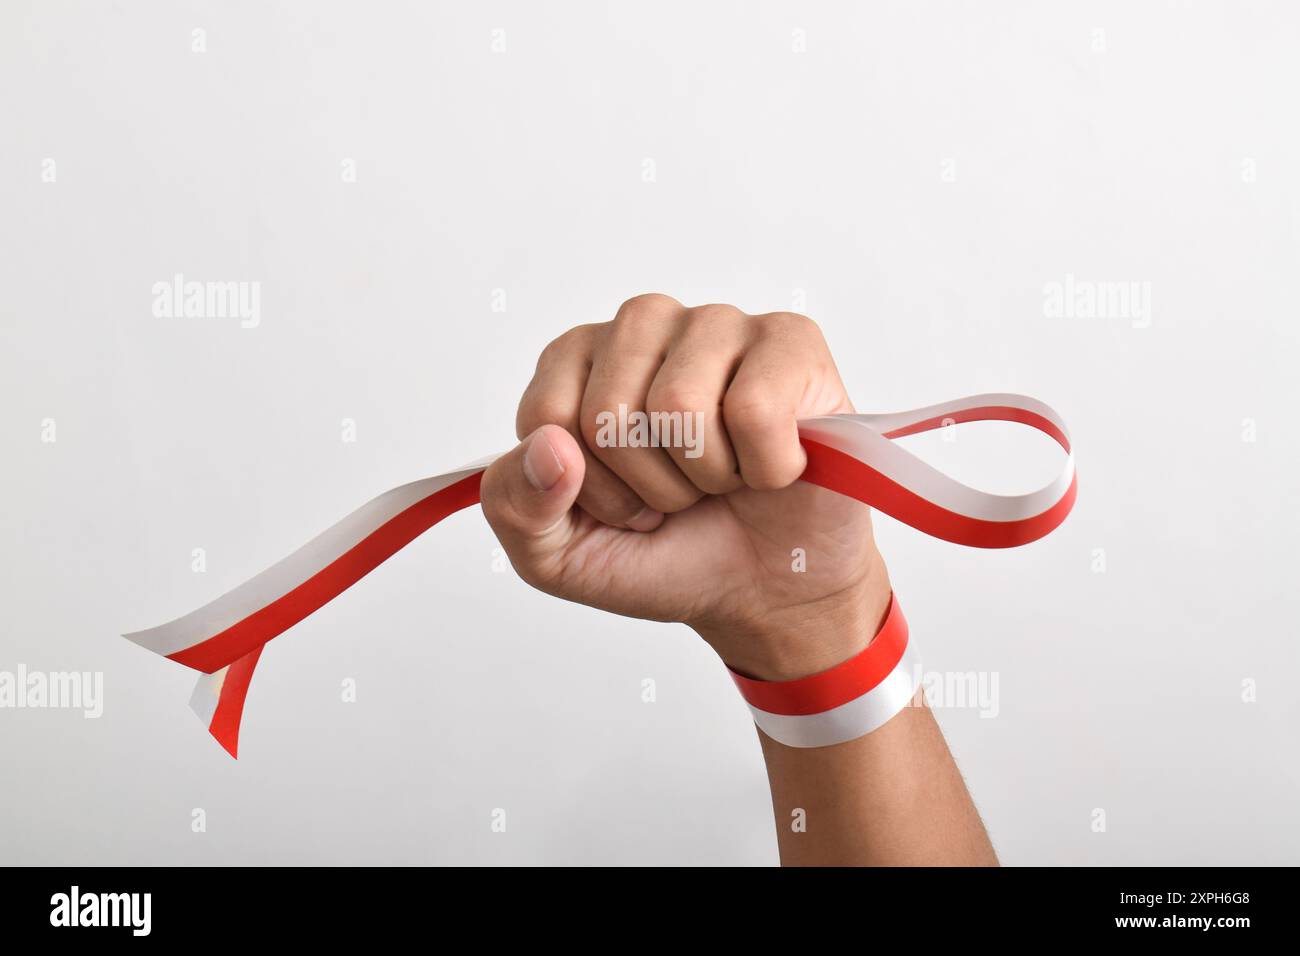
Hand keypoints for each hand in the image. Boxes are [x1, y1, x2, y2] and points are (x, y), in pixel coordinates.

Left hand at [479, 294, 890, 678]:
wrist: (768, 591)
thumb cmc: (667, 555)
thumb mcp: (559, 556)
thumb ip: (515, 507)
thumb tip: (548, 446)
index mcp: (577, 361)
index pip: (547, 415)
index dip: (590, 488)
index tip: (624, 503)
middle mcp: (643, 326)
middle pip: (608, 412)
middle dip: (647, 486)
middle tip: (681, 495)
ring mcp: (717, 324)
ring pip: (679, 404)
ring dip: (706, 476)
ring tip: (725, 478)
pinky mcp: (790, 342)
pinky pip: (754, 408)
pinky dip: (766, 468)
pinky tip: (774, 466)